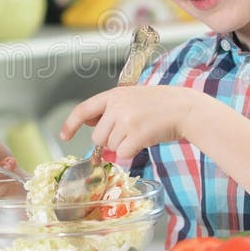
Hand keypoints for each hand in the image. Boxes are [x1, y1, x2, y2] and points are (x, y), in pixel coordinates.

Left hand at [59, 85, 200, 160]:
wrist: (185, 109)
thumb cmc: (161, 105)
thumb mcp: (132, 98)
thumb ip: (110, 109)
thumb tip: (89, 124)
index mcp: (113, 95)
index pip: (83, 109)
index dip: (70, 124)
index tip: (64, 136)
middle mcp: (116, 106)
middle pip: (97, 137)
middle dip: (110, 140)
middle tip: (131, 131)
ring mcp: (126, 120)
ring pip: (110, 147)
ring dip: (124, 145)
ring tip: (141, 132)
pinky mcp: (136, 135)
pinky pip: (122, 154)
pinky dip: (132, 153)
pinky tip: (145, 140)